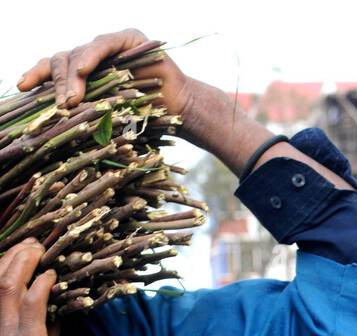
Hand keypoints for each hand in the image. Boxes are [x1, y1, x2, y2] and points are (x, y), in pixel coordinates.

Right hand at [0, 241, 58, 335]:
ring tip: (38, 249)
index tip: (16, 252)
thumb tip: (52, 317)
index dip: (2, 266)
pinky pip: (32, 306)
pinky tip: (50, 276)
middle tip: (30, 243)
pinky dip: (41, 286)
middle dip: (11, 256)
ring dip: (24, 262)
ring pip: (8, 286)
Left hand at [17, 29, 191, 117]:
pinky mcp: (128, 39)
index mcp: (86, 74)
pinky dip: (91, 57)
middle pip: (62, 59)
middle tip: (60, 107)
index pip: (55, 68)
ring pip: (79, 54)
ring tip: (71, 100)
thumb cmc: (145, 121)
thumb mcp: (107, 119)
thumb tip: (55, 120)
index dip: (37, 75)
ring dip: (72, 78)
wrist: (180, 112)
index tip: (23, 87)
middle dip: (57, 83)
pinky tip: (83, 70)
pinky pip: (103, 45)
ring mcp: (110, 46)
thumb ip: (84, 112)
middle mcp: (94, 56)